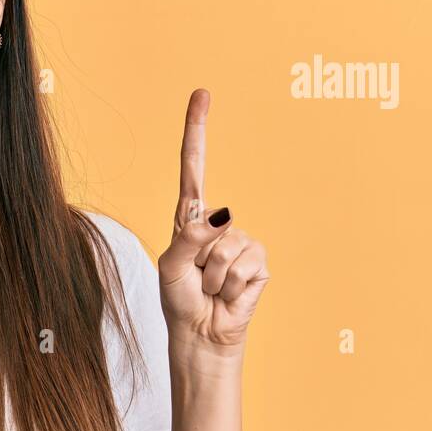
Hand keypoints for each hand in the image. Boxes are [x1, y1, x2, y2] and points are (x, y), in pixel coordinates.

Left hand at [157, 89, 270, 351]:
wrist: (200, 335)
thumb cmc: (179, 301)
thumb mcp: (171, 267)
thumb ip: (190, 238)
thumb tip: (223, 215)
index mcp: (189, 218)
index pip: (194, 167)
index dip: (197, 131)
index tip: (202, 95)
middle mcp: (217, 225)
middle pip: (211, 222)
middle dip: (199, 257)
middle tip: (196, 281)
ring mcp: (241, 241)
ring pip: (229, 248)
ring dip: (214, 277)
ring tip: (210, 289)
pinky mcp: (260, 262)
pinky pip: (246, 265)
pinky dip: (231, 286)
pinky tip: (228, 295)